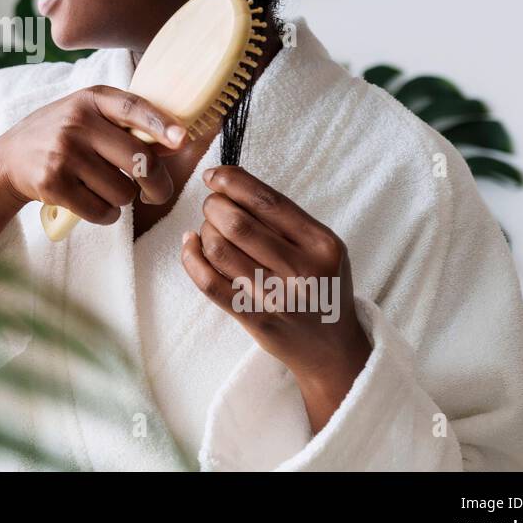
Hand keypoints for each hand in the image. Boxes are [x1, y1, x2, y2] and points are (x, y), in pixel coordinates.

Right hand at [0, 84, 187, 225]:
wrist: (8, 160)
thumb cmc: (59, 136)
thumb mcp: (85, 115)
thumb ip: (125, 123)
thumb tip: (176, 142)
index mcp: (90, 100)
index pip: (133, 108)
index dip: (161, 125)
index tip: (182, 140)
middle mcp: (77, 123)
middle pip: (140, 160)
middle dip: (157, 184)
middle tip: (156, 193)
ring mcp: (63, 154)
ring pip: (123, 192)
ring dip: (121, 199)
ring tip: (101, 188)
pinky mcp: (52, 184)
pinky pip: (101, 211)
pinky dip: (105, 215)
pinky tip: (92, 203)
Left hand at [180, 165, 371, 432]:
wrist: (332, 348)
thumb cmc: (321, 285)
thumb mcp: (321, 248)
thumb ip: (284, 219)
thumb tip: (229, 184)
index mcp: (322, 245)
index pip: (268, 202)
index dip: (232, 182)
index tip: (213, 174)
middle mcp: (302, 271)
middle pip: (237, 224)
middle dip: (213, 205)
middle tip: (211, 205)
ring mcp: (276, 297)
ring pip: (219, 249)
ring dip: (204, 230)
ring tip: (209, 229)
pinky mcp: (253, 318)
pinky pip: (208, 282)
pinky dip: (191, 257)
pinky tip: (191, 244)